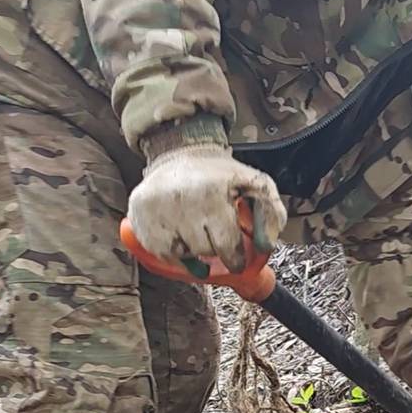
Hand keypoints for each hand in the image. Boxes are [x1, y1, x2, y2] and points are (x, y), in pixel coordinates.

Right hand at [127, 144, 285, 271]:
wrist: (178, 153)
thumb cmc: (218, 174)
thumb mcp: (253, 182)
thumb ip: (271, 212)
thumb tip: (266, 245)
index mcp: (212, 193)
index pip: (227, 246)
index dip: (235, 258)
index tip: (236, 259)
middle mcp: (182, 202)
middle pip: (205, 251)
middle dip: (214, 248)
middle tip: (215, 236)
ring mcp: (158, 211)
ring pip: (183, 254)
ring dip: (193, 249)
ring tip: (196, 229)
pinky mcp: (140, 218)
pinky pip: (161, 253)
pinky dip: (173, 251)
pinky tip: (180, 235)